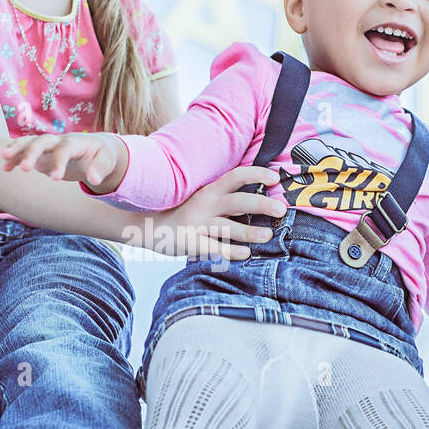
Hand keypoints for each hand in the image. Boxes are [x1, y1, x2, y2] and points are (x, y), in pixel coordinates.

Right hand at [1, 132, 125, 190]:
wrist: (95, 149)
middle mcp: (59, 141)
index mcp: (76, 142)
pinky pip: (24, 151)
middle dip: (32, 153)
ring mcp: (48, 146)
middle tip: (24, 169)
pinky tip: (5, 168)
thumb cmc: (102, 156)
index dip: (59, 162)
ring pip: (29, 142)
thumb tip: (94, 180)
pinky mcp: (41, 154)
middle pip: (42, 141)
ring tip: (4, 158)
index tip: (55, 178)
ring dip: (17, 148)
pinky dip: (14, 157)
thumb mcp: (107, 161)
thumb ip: (100, 169)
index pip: (65, 149)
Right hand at [147, 166, 287, 260]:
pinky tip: (245, 254)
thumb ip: (226, 196)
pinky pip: (215, 248)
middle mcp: (206, 204)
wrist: (147, 225)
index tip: (275, 177)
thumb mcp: (203, 197)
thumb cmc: (183, 212)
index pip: (236, 176)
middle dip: (262, 205)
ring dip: (251, 232)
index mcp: (211, 190)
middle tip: (281, 210)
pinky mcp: (191, 243)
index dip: (257, 174)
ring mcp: (198, 224)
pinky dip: (232, 251)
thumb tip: (261, 195)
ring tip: (267, 236)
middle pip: (238, 201)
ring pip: (229, 227)